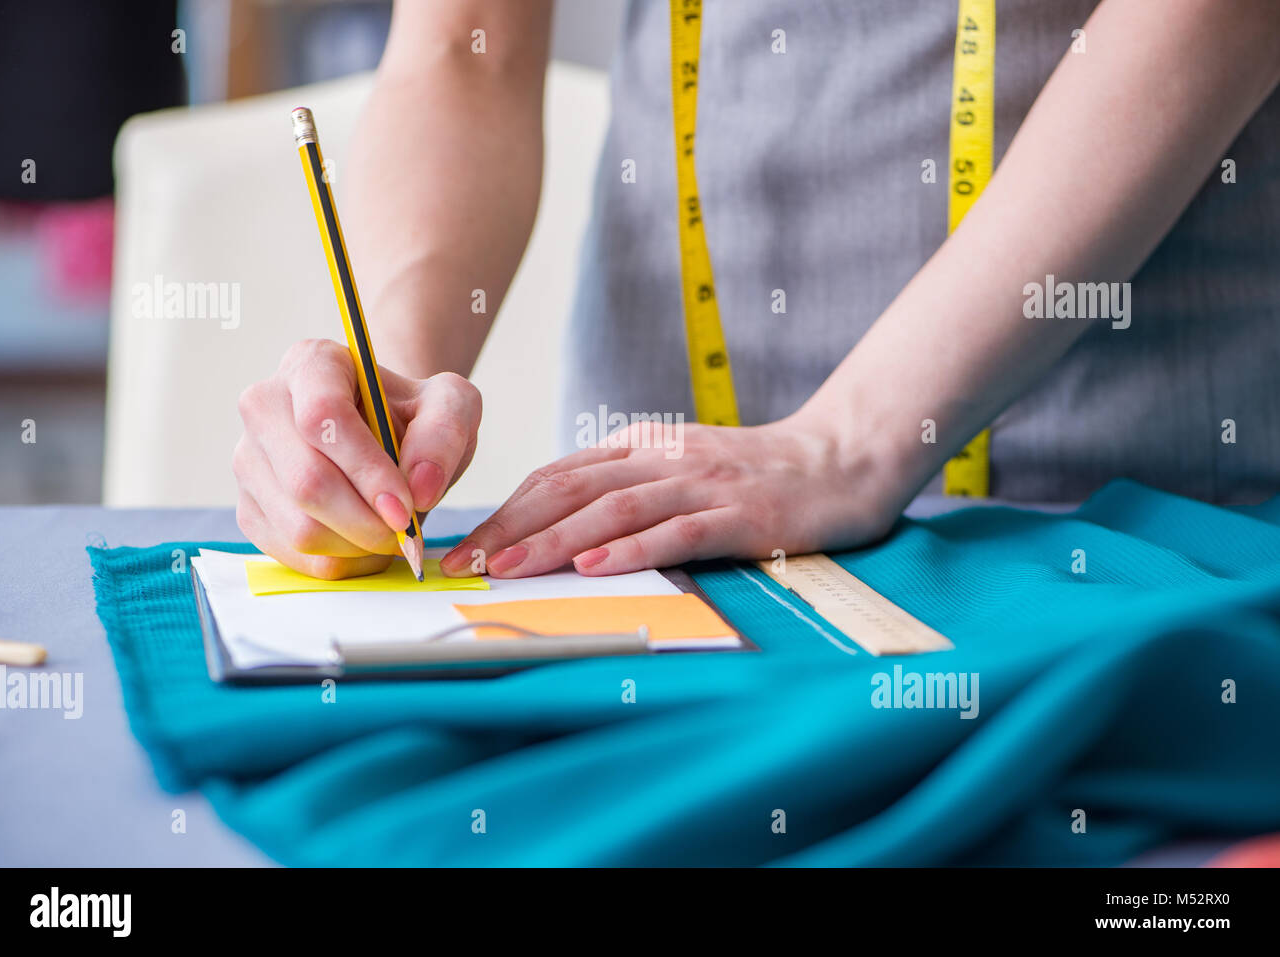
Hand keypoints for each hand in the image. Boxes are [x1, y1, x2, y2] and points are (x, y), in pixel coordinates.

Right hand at [234, 339, 480, 578]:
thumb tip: (421, 488)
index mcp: (311, 364)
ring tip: (390, 533)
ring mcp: (248, 459)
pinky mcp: (249, 507)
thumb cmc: (414, 416)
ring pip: (298, 526)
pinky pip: (292, 554)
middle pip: (306, 481)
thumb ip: (445, 434)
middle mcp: (264, 405)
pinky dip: (341, 561)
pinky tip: (365, 542)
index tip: (406, 507)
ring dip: (358, 546)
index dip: (366, 470)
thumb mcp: (451, 406)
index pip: (323, 417)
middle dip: (366, 521)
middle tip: (406, 532)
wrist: (387, 436)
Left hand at [439, 412, 901, 578]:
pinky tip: (597, 567)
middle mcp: (661, 459)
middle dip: (511, 529)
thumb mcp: (677, 469)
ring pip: (614, 509)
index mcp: (639, 448)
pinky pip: (678, 530)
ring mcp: (700, 483)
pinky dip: (634, 549)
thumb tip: (556, 532)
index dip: (505, 511)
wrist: (840, 458)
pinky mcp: (739, 512)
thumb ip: (625, 490)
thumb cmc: (752, 474)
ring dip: (556, 541)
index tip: (465, 547)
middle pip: (571, 490)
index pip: (557, 477)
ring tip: (511, 569)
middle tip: (465, 565)